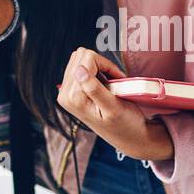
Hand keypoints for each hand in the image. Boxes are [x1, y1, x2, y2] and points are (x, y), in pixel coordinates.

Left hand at [56, 47, 174, 160]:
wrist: (128, 137)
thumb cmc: (126, 124)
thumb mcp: (113, 107)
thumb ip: (94, 89)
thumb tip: (78, 70)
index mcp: (73, 97)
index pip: (87, 59)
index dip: (106, 65)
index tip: (117, 79)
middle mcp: (64, 94)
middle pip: (80, 55)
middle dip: (101, 65)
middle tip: (113, 82)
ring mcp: (66, 92)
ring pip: (79, 58)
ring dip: (98, 67)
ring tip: (108, 84)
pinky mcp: (71, 91)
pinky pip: (80, 67)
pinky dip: (95, 71)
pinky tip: (103, 85)